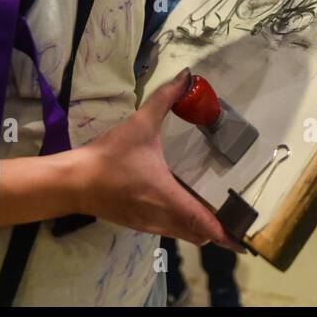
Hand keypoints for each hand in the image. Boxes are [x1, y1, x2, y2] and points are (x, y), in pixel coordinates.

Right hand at [69, 69, 245, 251]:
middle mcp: (161, 217)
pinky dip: (181, 227)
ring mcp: (148, 224)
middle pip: (197, 235)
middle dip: (217, 231)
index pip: (202, 222)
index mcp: (167, 196)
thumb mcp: (140, 124)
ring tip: (213, 212)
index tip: (241, 239)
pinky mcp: (136, 224)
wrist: (74, 181)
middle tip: (232, 216)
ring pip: (182, 235)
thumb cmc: (110, 156)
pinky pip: (168, 231)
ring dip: (198, 229)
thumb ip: (165, 99)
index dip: (224, 233)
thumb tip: (186, 76)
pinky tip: (182, 208)